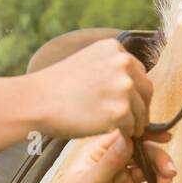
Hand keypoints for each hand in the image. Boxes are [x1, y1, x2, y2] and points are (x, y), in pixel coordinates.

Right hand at [26, 39, 152, 139]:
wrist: (35, 101)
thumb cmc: (54, 87)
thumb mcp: (85, 63)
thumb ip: (108, 68)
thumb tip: (128, 85)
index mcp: (114, 48)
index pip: (138, 72)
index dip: (134, 90)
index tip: (129, 102)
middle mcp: (123, 63)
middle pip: (146, 90)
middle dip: (140, 107)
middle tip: (133, 121)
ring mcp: (123, 87)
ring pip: (141, 111)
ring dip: (134, 123)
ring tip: (122, 130)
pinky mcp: (121, 111)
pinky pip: (132, 128)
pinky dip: (125, 134)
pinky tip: (112, 134)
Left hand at [35, 130, 181, 182]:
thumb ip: (110, 162)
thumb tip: (128, 137)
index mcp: (99, 153)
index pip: (126, 137)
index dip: (146, 134)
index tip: (165, 135)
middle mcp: (114, 165)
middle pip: (143, 154)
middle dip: (159, 159)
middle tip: (169, 171)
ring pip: (151, 173)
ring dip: (164, 175)